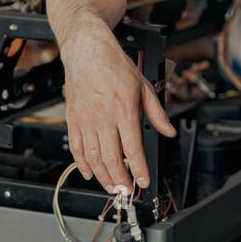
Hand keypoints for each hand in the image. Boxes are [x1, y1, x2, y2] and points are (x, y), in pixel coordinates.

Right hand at [61, 21, 175, 193]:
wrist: (87, 51)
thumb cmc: (115, 66)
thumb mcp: (143, 86)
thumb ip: (156, 113)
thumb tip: (168, 131)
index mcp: (123, 110)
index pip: (132, 148)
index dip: (139, 169)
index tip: (144, 180)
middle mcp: (103, 117)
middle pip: (111, 158)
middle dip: (120, 179)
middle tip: (127, 190)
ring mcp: (85, 120)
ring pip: (92, 157)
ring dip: (102, 176)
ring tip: (112, 186)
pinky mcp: (72, 119)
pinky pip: (75, 148)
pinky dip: (82, 164)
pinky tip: (90, 173)